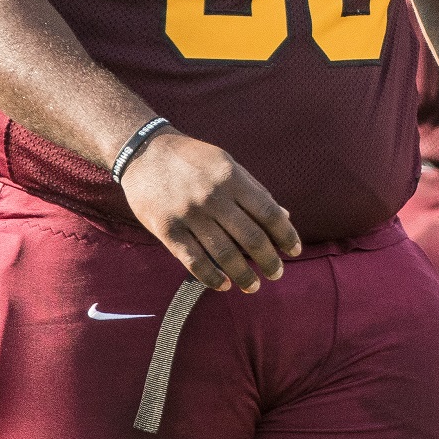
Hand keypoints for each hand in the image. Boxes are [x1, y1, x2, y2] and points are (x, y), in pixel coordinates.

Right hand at [118, 130, 300, 293]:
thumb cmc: (192, 159)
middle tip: (276, 274)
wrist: (144, 152)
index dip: (286, 235)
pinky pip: (194, 261)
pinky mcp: (167, 229)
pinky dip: (212, 277)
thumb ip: (255, 191)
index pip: (268, 213)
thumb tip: (285, 217)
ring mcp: (189, 214)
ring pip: (224, 254)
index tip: (295, 251)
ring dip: (243, 276)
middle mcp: (212, 196)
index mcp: (231, 178)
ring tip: (253, 286)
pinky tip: (223, 284)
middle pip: (250, 237)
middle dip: (269, 261)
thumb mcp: (227, 164)